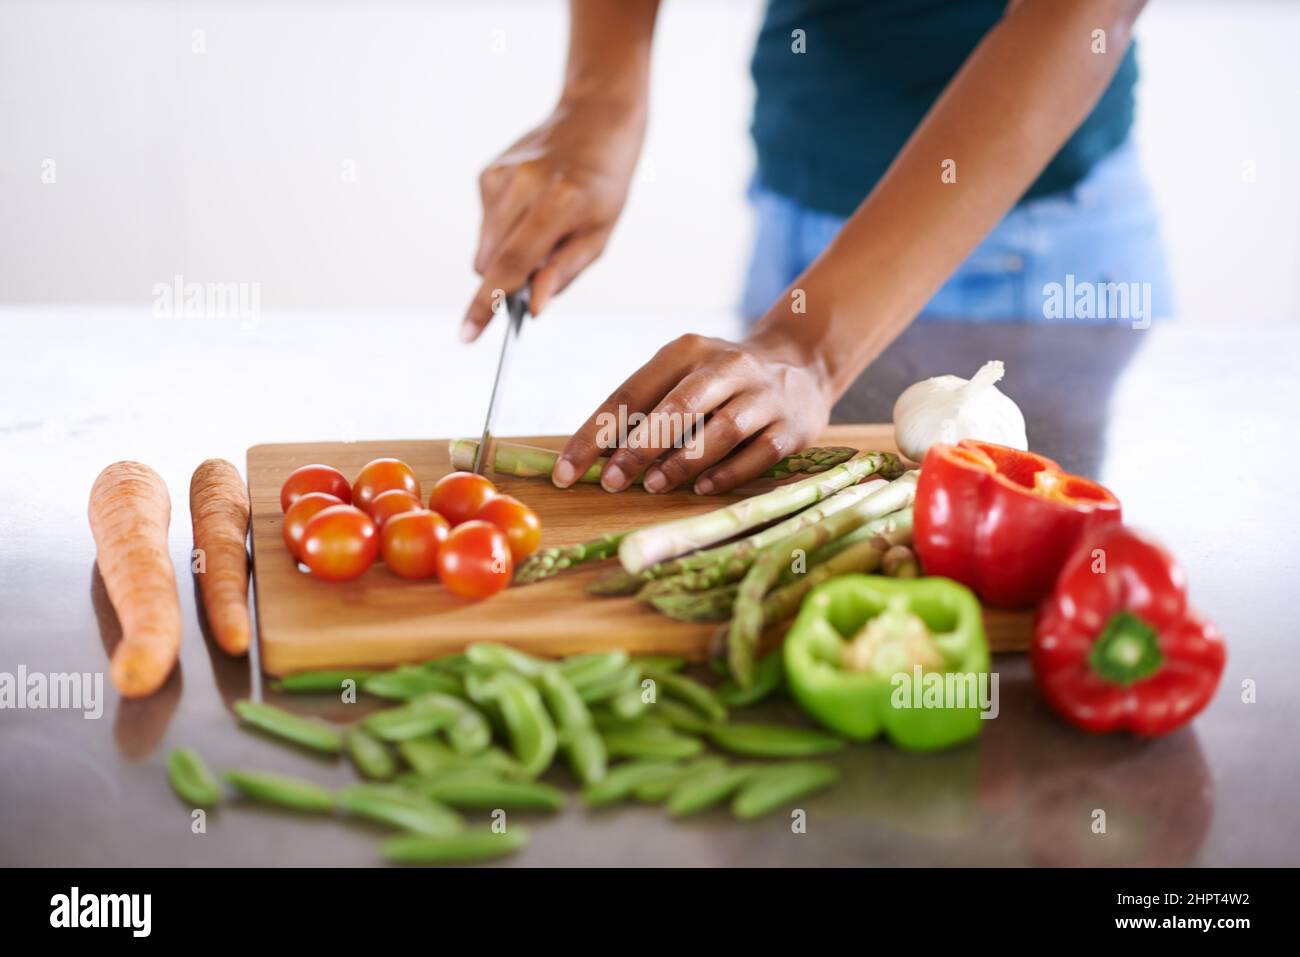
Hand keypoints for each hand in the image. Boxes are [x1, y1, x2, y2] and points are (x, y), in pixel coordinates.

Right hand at [462, 96, 645, 341]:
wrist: (595, 120)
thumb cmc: (604, 187)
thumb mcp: (599, 236)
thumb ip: (564, 273)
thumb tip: (534, 308)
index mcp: (557, 204)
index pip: (512, 266)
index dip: (487, 304)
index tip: (466, 335)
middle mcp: (522, 186)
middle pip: (490, 262)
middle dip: (506, 280)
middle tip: (542, 266)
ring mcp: (500, 176)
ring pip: (485, 248)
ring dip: (507, 253)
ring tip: (543, 228)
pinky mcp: (488, 173)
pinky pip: (487, 225)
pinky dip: (505, 230)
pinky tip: (530, 208)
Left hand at [553, 333, 833, 494]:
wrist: (802, 363)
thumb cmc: (720, 383)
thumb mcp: (680, 379)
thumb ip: (644, 413)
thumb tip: (597, 460)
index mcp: (686, 351)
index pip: (630, 393)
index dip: (595, 434)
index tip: (566, 472)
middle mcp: (727, 366)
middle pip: (678, 406)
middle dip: (640, 447)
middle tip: (612, 481)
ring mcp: (764, 395)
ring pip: (722, 429)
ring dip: (684, 461)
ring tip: (654, 486)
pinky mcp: (792, 425)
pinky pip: (759, 452)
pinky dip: (728, 472)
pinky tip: (703, 488)